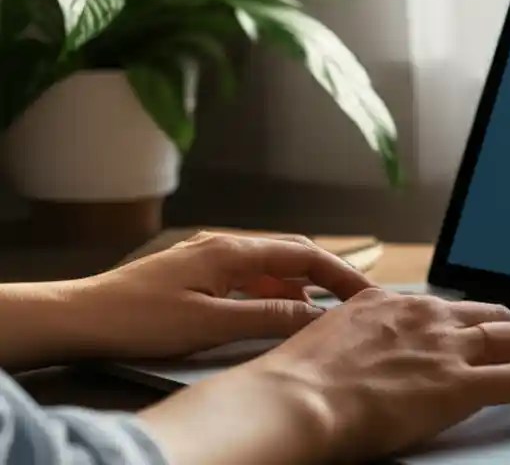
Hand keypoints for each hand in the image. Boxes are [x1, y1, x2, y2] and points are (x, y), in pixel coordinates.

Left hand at [12, 232, 373, 366]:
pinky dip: (271, 291)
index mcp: (231, 251)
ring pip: (269, 266)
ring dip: (298, 286)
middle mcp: (223, 246)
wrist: (79, 317)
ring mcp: (207, 257)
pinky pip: (247, 276)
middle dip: (327, 275)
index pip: (304, 255)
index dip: (341, 274)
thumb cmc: (137, 319)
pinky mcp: (194, 273)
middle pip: (291, 253)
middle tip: (355, 301)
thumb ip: (268, 317)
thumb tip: (316, 315)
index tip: (368, 294)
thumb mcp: (211, 324)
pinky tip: (274, 313)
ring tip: (320, 314)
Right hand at [141, 289, 509, 464]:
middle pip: (492, 315)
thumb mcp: (326, 344)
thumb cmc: (295, 385)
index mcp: (391, 304)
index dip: (477, 322)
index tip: (488, 332)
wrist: (293, 400)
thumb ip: (355, 343)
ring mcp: (445, 346)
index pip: (450, 308)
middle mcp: (424, 315)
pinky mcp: (460, 383)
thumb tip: (357, 360)